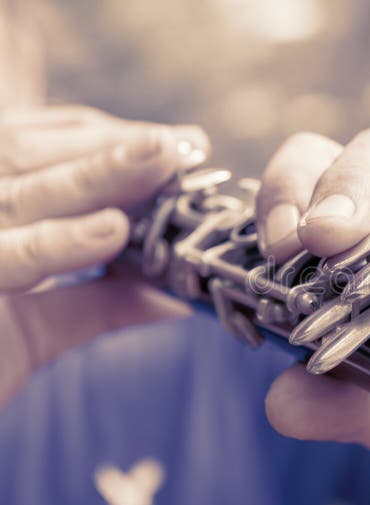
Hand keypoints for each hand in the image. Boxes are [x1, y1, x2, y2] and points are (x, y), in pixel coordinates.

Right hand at [0, 106, 209, 406]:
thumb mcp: (36, 329)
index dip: (105, 139)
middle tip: (181, 143)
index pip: (34, 147)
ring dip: (96, 173)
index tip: (177, 144)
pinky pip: (5, 258)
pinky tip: (110, 231)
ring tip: (159, 160)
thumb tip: (174, 299)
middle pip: (29, 155)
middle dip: (110, 147)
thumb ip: (99, 305)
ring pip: (20, 194)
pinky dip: (57, 242)